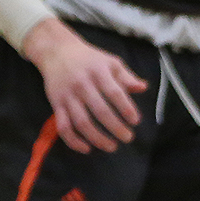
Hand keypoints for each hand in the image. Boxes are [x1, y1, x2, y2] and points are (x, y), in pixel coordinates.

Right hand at [21, 19, 147, 152]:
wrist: (57, 52)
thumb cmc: (89, 59)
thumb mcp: (110, 62)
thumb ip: (126, 76)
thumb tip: (143, 88)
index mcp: (99, 72)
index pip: (114, 92)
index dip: (126, 108)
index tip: (136, 121)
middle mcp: (82, 84)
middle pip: (100, 110)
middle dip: (115, 127)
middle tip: (128, 138)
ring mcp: (68, 96)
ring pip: (81, 122)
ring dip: (97, 138)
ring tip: (111, 146)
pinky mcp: (56, 105)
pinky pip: (63, 127)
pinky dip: (73, 141)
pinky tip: (87, 148)